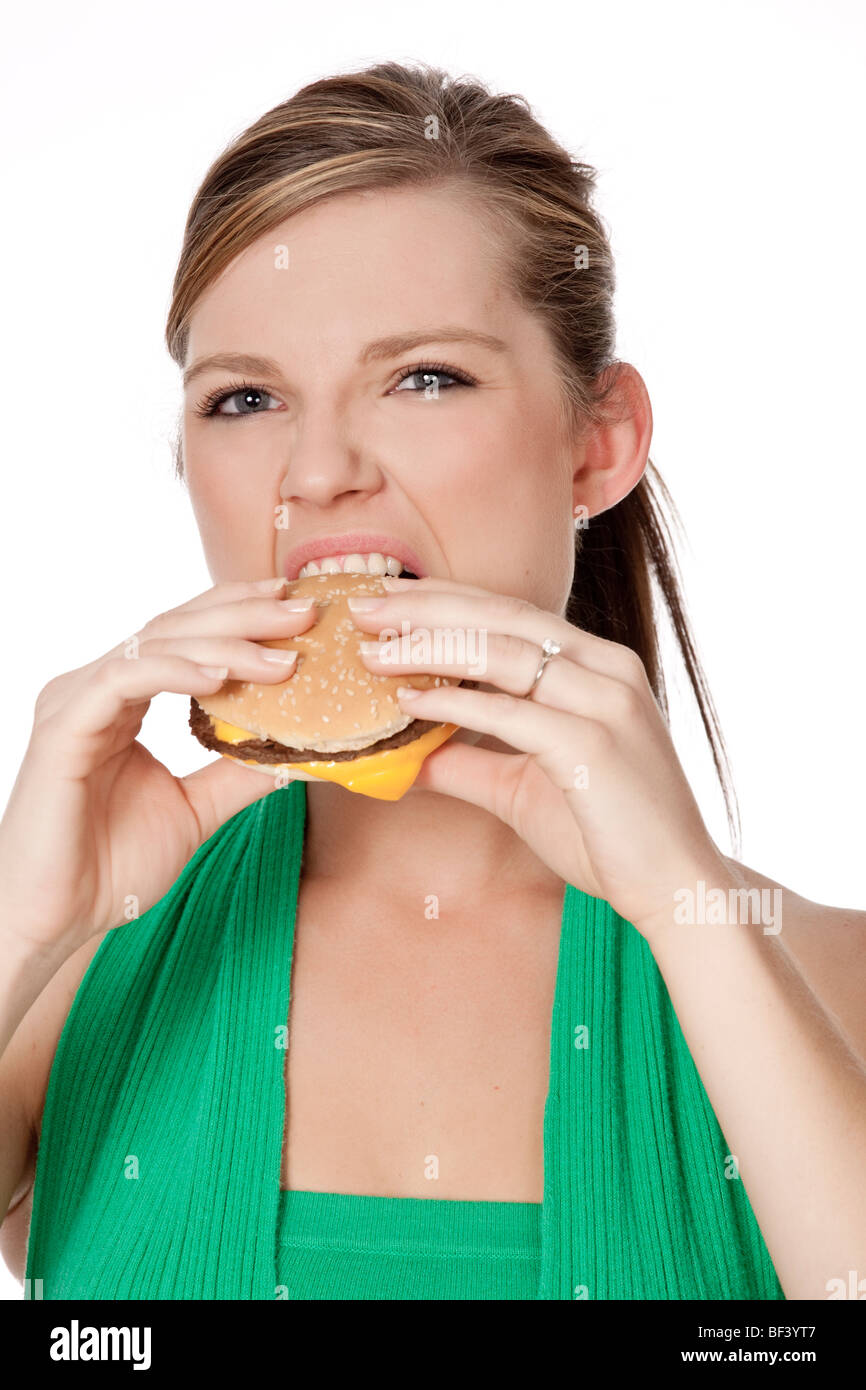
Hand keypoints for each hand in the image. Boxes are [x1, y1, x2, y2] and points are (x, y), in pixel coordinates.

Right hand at [0, 578, 317, 958]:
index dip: (238, 612)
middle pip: (176, 627)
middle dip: (244, 614)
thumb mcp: (196, 809)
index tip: (296, 606)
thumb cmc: (110, 866)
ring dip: (225, 643)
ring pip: (155, 644)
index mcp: (122, 699)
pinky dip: (175, 671)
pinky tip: (221, 677)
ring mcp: (77, 702)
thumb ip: (240, 773)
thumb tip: (305, 751)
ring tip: (281, 654)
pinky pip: (123, 679)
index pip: (184, 635)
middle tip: (304, 610)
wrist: (55, 918)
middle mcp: (97, 689)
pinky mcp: (64, 726)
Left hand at [353, 575, 731, 941]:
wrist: (677, 887)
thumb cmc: (606, 834)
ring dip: (430, 647)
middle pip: (502, 616)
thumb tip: (404, 756)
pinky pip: (513, 712)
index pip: (510, 612)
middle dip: (426, 607)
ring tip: (372, 653)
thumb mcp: (522, 787)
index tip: (386, 601)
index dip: (444, 601)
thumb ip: (468, 762)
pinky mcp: (596, 745)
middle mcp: (606, 668)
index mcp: (597, 666)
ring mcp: (606, 702)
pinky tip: (409, 701)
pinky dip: (456, 702)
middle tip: (363, 607)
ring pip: (504, 652)